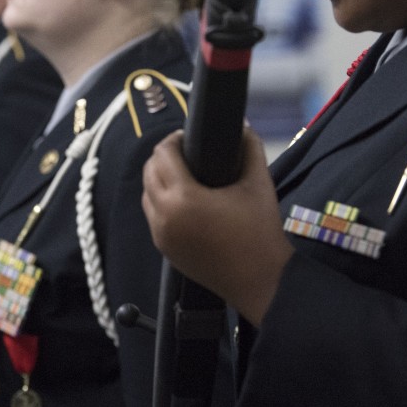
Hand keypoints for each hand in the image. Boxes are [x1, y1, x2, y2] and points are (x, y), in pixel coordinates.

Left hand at [142, 126, 291, 323]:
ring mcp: (161, 235)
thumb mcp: (258, 183)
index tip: (190, 137)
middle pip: (149, 171)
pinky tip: (183, 200)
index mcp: (183, 198)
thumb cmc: (260, 231)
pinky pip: (152, 215)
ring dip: (159, 179)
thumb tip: (241, 125)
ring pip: (146, 194)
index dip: (174, 139)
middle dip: (164, 157)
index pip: (162, 154)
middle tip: (187, 152)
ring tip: (184, 174)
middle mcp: (164, 216)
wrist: (260, 281)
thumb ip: (249, 147)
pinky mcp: (164, 249)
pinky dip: (161, 202)